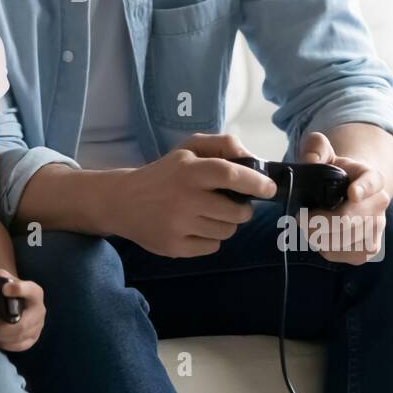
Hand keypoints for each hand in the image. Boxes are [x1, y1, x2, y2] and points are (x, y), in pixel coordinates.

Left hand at [0, 269, 43, 352]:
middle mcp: (40, 310)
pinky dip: (6, 344)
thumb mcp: (8, 281)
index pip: (31, 291)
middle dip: (2, 328)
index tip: (4, 289)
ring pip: (20, 337)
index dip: (19, 290)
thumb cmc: (12, 292)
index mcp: (35, 293)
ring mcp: (38, 327)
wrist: (20, 303)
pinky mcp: (33, 339)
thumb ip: (2, 276)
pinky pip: (20, 346)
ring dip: (1, 336)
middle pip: (23, 324)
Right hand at [116, 132, 277, 257]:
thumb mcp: (188, 149)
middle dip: (241, 209)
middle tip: (230, 203)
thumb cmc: (165, 173)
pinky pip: (212, 247)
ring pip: (227, 231)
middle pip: (237, 212)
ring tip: (207, 213)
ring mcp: (179, 226)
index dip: (255, 182)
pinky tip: (194, 227)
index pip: (230, 174)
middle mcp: (184, 198)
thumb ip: (223, 145)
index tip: (268, 188)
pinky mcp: (175, 247)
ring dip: (225, 223)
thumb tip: (253, 159)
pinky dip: (209, 238)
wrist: (123, 201)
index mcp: (189, 170)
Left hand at [297, 132, 389, 264]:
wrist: (351, 191)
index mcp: (371, 177)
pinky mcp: (370, 248)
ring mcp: (377, 227)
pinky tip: (322, 238)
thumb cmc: (335, 173)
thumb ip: (315, 147)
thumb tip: (310, 159)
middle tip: (301, 217)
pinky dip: (328, 249)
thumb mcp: (324, 152)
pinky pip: (347, 254)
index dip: (364, 188)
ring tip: (309, 226)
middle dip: (318, 222)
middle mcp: (379, 203)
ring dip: (319, 236)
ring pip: (345, 240)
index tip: (352, 193)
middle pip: (348, 219)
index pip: (372, 182)